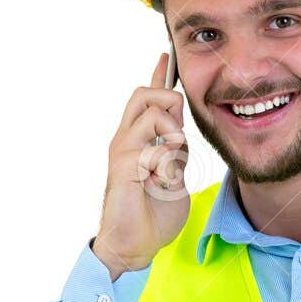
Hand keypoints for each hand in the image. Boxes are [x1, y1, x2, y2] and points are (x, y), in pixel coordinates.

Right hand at [90, 52, 190, 279]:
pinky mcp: (122, 166)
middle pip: (144, 94)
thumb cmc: (153, 216)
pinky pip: (154, 148)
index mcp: (138, 142)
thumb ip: (176, 152)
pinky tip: (160, 185)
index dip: (158, 76)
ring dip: (172, 139)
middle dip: (169, 103)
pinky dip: (166, 167)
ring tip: (169, 168)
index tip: (165, 55)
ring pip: (152, 115)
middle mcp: (125, 140)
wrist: (135, 246)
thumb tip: (179, 131)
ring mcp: (121, 151)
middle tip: (177, 137)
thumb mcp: (174, 177)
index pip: (147, 100)